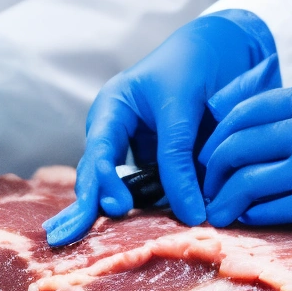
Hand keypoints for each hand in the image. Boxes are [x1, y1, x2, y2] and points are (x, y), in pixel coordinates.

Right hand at [44, 10, 276, 244]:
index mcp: (112, 108)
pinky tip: (130, 238)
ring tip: (73, 239)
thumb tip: (190, 215)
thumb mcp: (183, 108)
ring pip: (117, 188)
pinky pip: (147, 194)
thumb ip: (180, 159)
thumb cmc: (195, 66)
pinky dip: (145, 214)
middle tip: (66, 239)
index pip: (99, 149)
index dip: (103, 180)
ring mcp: (134, 151)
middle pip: (94, 175)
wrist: (225, 50)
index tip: (116, 207)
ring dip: (110, 213)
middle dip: (85, 205)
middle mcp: (116, 133)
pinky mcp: (156, 167)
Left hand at [199, 75, 291, 246]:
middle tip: (203, 184)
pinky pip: (267, 209)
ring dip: (221, 197)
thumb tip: (260, 129)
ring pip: (242, 179)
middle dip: (209, 166)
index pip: (243, 110)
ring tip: (216, 210)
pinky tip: (244, 222)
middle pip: (232, 143)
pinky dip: (248, 216)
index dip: (217, 133)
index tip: (209, 152)